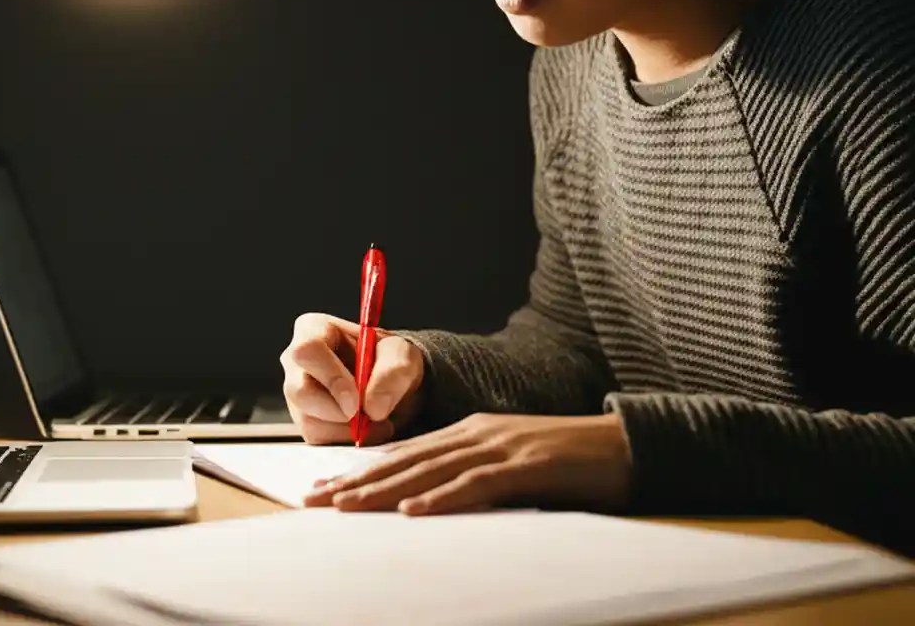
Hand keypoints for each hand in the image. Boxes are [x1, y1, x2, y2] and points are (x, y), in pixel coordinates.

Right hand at [279, 312, 423, 444]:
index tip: (357, 401)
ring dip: (348, 428)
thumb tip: (373, 406)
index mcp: (313, 331)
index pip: (308, 351)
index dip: (331, 378)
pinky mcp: (304, 420)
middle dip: (336, 410)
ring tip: (375, 420)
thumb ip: (393, 371)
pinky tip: (365, 428)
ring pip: (309, 420)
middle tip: (368, 416)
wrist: (392, 387)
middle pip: (300, 391)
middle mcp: (297, 362)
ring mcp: (297, 393)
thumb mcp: (403, 355)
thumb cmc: (390, 361)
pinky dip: (346, 439)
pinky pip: (318, 439)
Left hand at [304, 412, 631, 513]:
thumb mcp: (510, 464)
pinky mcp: (527, 467)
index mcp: (471, 431)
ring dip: (384, 490)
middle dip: (356, 481)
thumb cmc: (570, 463)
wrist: (628, 446)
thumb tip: (428, 499)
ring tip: (346, 506)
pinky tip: (413, 512)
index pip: (405, 453)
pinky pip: (476, 484)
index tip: (326, 489)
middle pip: (405, 460)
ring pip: (429, 470)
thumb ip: (471, 474)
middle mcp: (477, 434)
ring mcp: (501, 447)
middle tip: (315, 501)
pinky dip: (441, 498)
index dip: (362, 471)